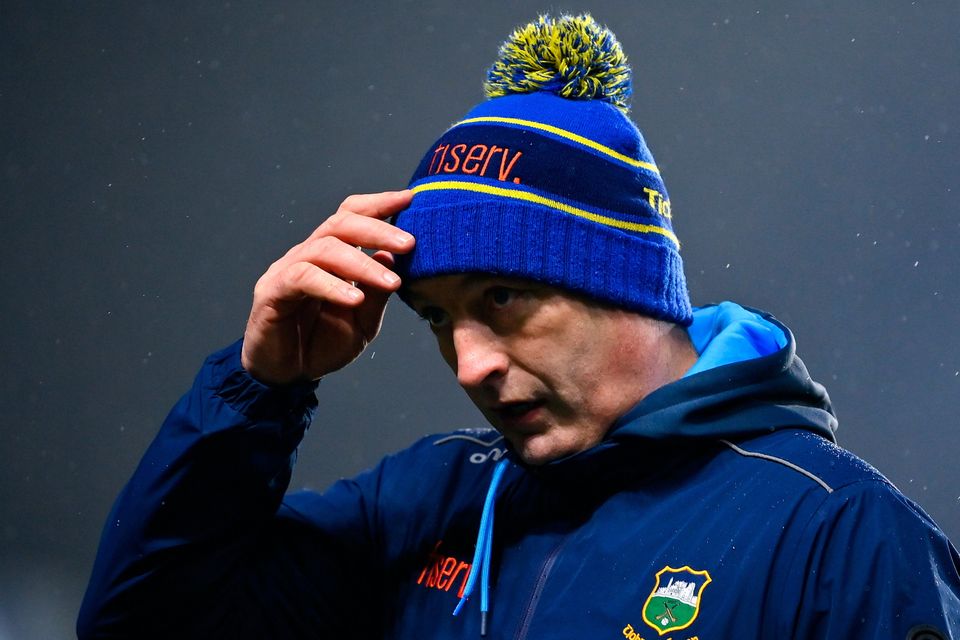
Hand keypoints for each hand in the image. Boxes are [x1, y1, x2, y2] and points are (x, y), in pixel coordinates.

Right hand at [241, 190, 414, 384]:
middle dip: (377, 230)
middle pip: (341, 224)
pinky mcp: (272, 291)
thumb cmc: (322, 344)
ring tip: (390, 280)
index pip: (352, 217)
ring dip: (361, 263)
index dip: (378, 204)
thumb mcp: (363, 322)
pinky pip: (302, 278)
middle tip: (409, 243)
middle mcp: (309, 255)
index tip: (409, 199)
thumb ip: (378, 293)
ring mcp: (288, 270)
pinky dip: (332, 286)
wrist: (287, 374)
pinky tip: (354, 298)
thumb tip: (392, 256)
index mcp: (331, 256)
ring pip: (324, 249)